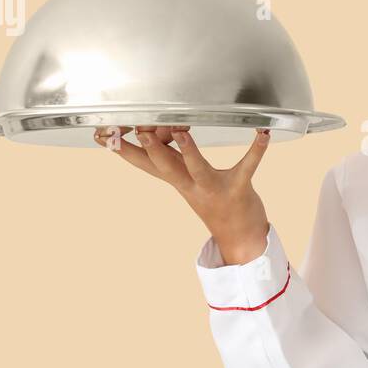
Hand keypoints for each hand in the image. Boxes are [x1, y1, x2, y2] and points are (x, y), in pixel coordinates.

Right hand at [93, 124, 271, 263]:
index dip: (124, 150)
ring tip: (181, 130)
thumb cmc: (211, 200)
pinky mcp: (239, 189)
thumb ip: (171, 159)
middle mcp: (190, 186)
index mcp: (176, 181)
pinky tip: (262, 134)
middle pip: (165, 166)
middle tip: (139, 130)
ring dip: (189, 150)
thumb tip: (154, 132)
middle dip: (151, 149)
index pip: (145, 164)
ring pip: (198, 168)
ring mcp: (214, 189)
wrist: (239, 237)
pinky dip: (256, 150)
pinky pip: (248, 167)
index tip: (104, 134)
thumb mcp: (184, 182)